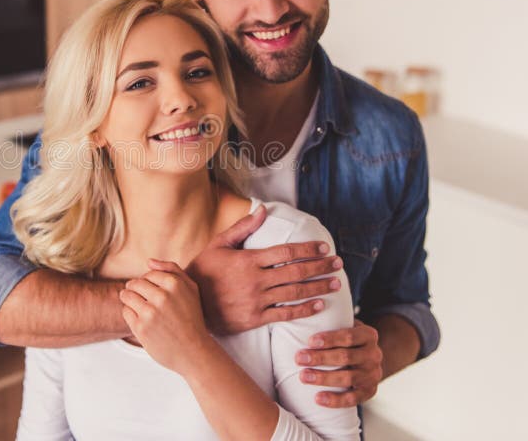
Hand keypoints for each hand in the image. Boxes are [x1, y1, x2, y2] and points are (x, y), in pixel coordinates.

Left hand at [120, 259, 210, 375]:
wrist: (193, 351)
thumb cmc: (192, 318)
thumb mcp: (191, 289)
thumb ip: (172, 269)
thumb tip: (149, 261)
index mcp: (174, 284)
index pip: (148, 274)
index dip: (149, 283)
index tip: (155, 294)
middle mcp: (161, 296)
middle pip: (134, 283)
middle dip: (136, 290)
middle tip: (146, 302)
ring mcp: (150, 312)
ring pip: (126, 295)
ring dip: (130, 300)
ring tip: (142, 309)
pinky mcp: (141, 328)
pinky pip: (126, 311)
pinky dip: (131, 315)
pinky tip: (143, 321)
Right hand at [186, 205, 343, 334]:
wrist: (189, 305)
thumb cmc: (203, 271)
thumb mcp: (218, 245)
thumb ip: (242, 228)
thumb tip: (261, 210)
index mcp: (248, 260)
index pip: (286, 251)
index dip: (308, 248)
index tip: (324, 246)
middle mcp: (255, 280)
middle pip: (296, 271)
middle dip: (320, 266)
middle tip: (338, 263)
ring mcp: (257, 300)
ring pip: (295, 292)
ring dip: (318, 287)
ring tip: (335, 282)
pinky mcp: (255, 318)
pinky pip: (285, 314)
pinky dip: (304, 310)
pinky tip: (318, 306)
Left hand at [296, 319, 382, 406]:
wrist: (369, 360)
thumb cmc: (347, 340)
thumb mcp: (346, 326)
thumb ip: (332, 321)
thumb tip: (302, 316)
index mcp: (368, 335)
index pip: (349, 336)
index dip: (329, 339)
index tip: (310, 341)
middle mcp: (374, 354)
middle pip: (346, 357)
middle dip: (320, 358)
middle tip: (299, 358)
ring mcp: (373, 374)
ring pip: (348, 378)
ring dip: (324, 378)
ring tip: (303, 377)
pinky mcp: (370, 391)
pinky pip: (353, 399)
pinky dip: (335, 400)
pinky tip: (318, 398)